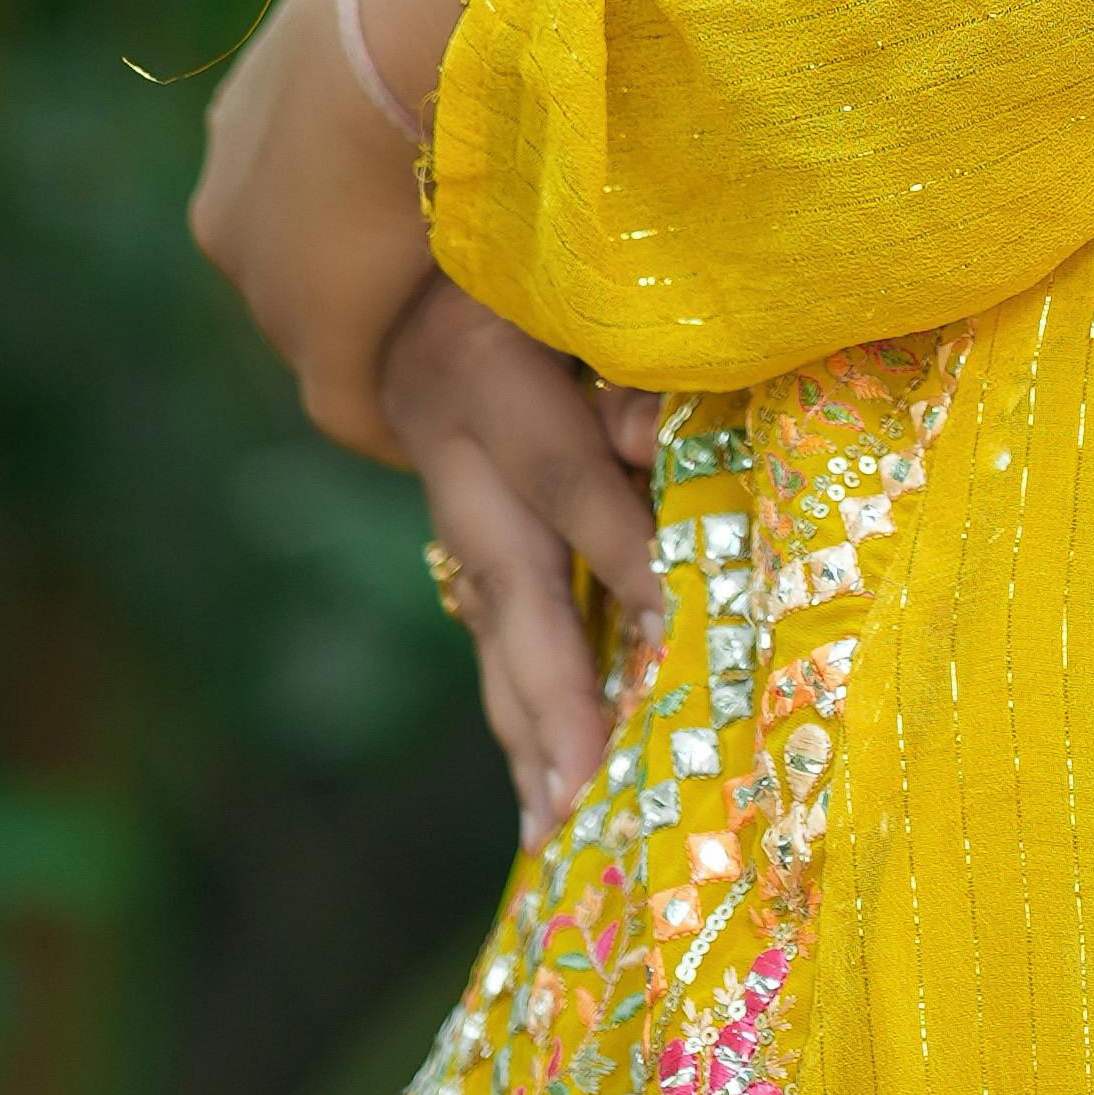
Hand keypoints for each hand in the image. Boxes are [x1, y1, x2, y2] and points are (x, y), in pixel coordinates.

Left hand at [186, 0, 479, 448]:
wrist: (411, 20)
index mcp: (256, 99)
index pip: (278, 148)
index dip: (329, 164)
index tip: (373, 174)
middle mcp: (236, 185)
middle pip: (297, 250)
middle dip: (361, 263)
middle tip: (450, 266)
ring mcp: (270, 273)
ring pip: (331, 322)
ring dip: (393, 334)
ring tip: (471, 340)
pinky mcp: (318, 341)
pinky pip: (355, 402)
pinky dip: (397, 413)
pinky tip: (449, 421)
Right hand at [382, 273, 664, 834]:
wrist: (420, 268)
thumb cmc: (537, 266)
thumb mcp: (575, 286)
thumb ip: (626, 360)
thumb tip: (650, 443)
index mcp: (489, 372)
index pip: (565, 478)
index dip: (619, 549)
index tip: (673, 626)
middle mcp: (455, 450)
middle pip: (509, 583)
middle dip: (551, 693)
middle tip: (586, 789)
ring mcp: (449, 502)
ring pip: (488, 628)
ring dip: (526, 730)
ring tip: (554, 828)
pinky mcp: (459, 536)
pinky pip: (488, 634)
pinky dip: (518, 715)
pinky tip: (543, 791)